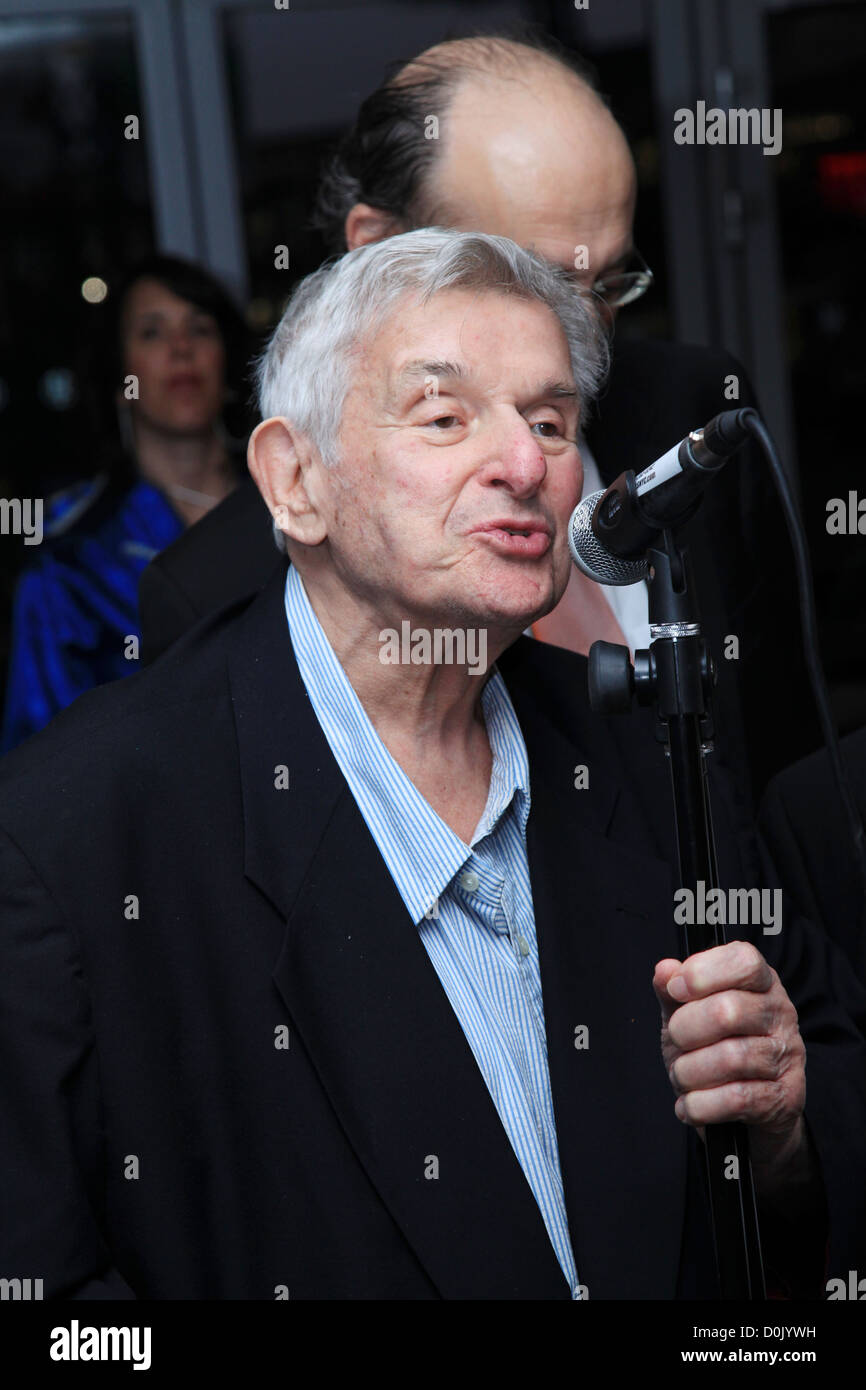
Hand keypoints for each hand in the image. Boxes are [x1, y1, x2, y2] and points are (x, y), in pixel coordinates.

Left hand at [653, 940, 807, 1188]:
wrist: (744, 1116)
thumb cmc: (712, 1053)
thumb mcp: (686, 1017)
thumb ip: (673, 993)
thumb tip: (664, 969)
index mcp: (759, 983)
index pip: (744, 961)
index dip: (704, 971)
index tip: (676, 989)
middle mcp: (780, 1013)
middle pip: (729, 1011)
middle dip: (685, 1030)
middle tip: (676, 1042)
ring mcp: (787, 1055)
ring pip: (731, 1058)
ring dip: (690, 1073)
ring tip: (682, 1077)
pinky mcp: (786, 1097)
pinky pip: (737, 1099)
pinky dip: (701, 1105)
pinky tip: (689, 1105)